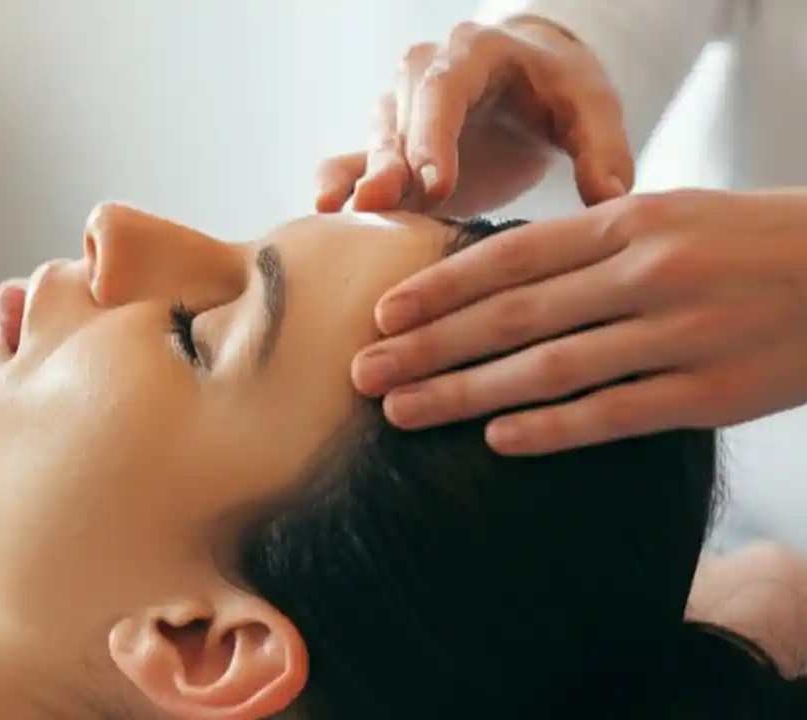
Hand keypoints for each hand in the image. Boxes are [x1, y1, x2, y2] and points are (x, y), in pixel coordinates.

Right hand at [315, 17, 633, 216]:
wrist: (532, 85)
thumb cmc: (562, 93)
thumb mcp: (593, 108)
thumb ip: (604, 149)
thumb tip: (612, 199)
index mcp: (475, 53)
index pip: (444, 89)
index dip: (434, 135)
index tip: (436, 184)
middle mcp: (424, 74)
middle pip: (398, 116)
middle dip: (389, 161)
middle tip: (381, 201)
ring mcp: (399, 111)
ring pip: (372, 141)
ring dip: (362, 178)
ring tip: (348, 213)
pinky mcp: (388, 148)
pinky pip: (351, 159)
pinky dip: (338, 184)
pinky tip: (325, 213)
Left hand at [351, 189, 806, 454]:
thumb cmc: (746, 242)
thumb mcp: (668, 216)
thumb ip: (588, 244)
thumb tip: (494, 274)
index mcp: (629, 222)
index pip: (512, 257)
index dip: (439, 288)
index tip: (382, 313)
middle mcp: (646, 273)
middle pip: (512, 317)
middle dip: (427, 346)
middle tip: (362, 372)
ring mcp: (679, 334)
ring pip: (549, 369)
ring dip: (465, 393)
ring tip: (402, 411)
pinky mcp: (710, 394)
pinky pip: (613, 414)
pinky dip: (550, 428)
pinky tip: (496, 439)